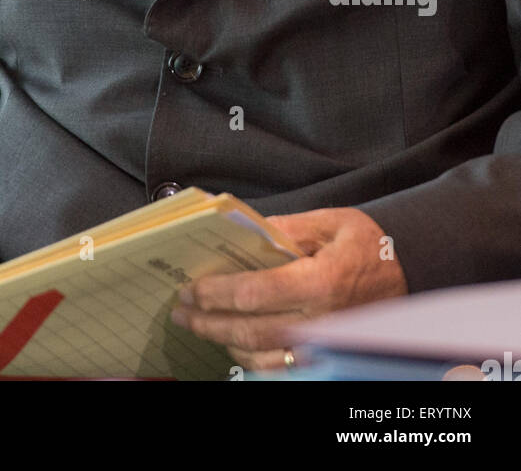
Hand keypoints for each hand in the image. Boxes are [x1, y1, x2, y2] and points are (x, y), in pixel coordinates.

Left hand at [170, 206, 407, 370]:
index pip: (252, 294)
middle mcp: (319, 323)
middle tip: (180, 312)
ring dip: (223, 343)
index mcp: (319, 283)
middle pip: (249, 331)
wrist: (411, 277)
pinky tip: (233, 344)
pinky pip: (279, 370)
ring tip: (199, 326)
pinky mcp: (325, 359)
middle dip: (207, 322)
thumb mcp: (331, 222)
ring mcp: (322, 347)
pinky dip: (250, 360)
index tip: (189, 289)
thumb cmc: (369, 246)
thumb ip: (285, 228)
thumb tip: (244, 232)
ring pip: (260, 358)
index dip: (215, 294)